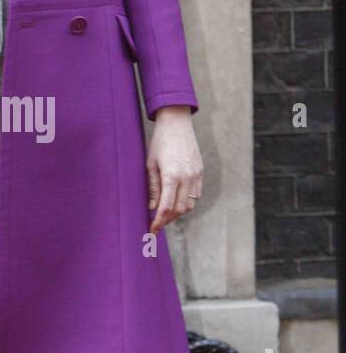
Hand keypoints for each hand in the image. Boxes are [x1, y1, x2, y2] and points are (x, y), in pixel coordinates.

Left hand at [146, 105, 202, 233]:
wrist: (177, 123)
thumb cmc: (159, 142)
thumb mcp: (150, 164)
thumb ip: (152, 187)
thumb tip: (152, 207)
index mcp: (171, 176)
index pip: (166, 207)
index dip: (158, 221)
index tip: (152, 230)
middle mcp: (187, 177)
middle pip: (180, 210)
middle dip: (168, 219)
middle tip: (157, 223)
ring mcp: (196, 175)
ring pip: (190, 204)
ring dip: (178, 212)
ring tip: (166, 213)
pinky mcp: (201, 171)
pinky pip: (196, 194)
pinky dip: (187, 201)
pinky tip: (177, 200)